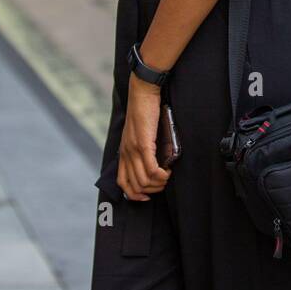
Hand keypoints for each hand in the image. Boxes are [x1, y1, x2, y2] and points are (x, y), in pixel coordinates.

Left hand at [117, 72, 171, 200]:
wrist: (142, 93)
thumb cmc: (144, 111)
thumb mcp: (139, 134)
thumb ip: (142, 149)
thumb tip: (156, 163)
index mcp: (123, 152)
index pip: (122, 183)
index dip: (135, 195)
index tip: (148, 196)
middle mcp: (126, 154)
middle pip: (135, 186)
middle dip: (151, 191)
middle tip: (163, 183)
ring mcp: (134, 150)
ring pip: (144, 181)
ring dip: (158, 184)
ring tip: (167, 176)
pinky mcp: (143, 144)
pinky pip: (151, 169)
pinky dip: (161, 175)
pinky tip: (167, 171)